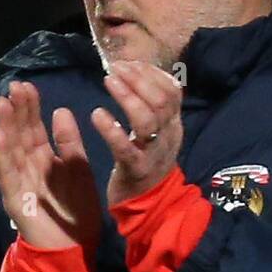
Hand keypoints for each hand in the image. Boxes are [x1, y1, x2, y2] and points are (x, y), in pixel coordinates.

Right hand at [0, 81, 100, 250]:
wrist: (74, 249)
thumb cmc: (77, 212)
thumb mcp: (79, 171)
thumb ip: (70, 144)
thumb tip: (60, 111)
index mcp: (45, 160)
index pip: (34, 128)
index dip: (30, 108)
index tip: (27, 86)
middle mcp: (29, 168)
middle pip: (20, 135)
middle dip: (16, 111)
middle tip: (13, 86)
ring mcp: (19, 183)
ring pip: (10, 150)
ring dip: (5, 126)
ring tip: (1, 103)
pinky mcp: (15, 199)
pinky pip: (8, 174)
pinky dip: (2, 155)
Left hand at [91, 60, 183, 207]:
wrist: (150, 208)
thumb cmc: (146, 164)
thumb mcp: (156, 133)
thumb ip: (151, 106)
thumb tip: (136, 71)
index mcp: (173, 125)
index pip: (173, 91)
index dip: (151, 73)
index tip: (128, 64)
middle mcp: (168, 136)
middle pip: (161, 101)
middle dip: (138, 79)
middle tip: (114, 69)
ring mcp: (153, 154)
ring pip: (147, 120)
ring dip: (127, 97)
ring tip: (108, 82)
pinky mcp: (136, 170)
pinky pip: (125, 148)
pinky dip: (111, 129)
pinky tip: (97, 115)